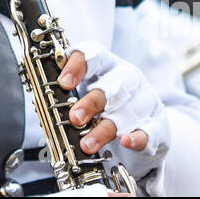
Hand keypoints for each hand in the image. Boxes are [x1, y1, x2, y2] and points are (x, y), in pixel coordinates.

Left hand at [62, 41, 166, 180]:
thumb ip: (67, 94)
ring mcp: (146, 101)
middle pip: (113, 84)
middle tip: (74, 118)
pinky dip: (137, 137)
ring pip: (128, 111)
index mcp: (108, 66)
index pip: (94, 54)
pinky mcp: (158, 126)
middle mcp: (129, 79)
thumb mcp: (85, 96)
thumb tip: (41, 99)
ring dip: (105, 128)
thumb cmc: (104, 110)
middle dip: (92, 101)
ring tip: (87, 144)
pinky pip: (150, 131)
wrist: (139, 133)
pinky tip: (126, 142)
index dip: (78, 65)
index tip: (63, 83)